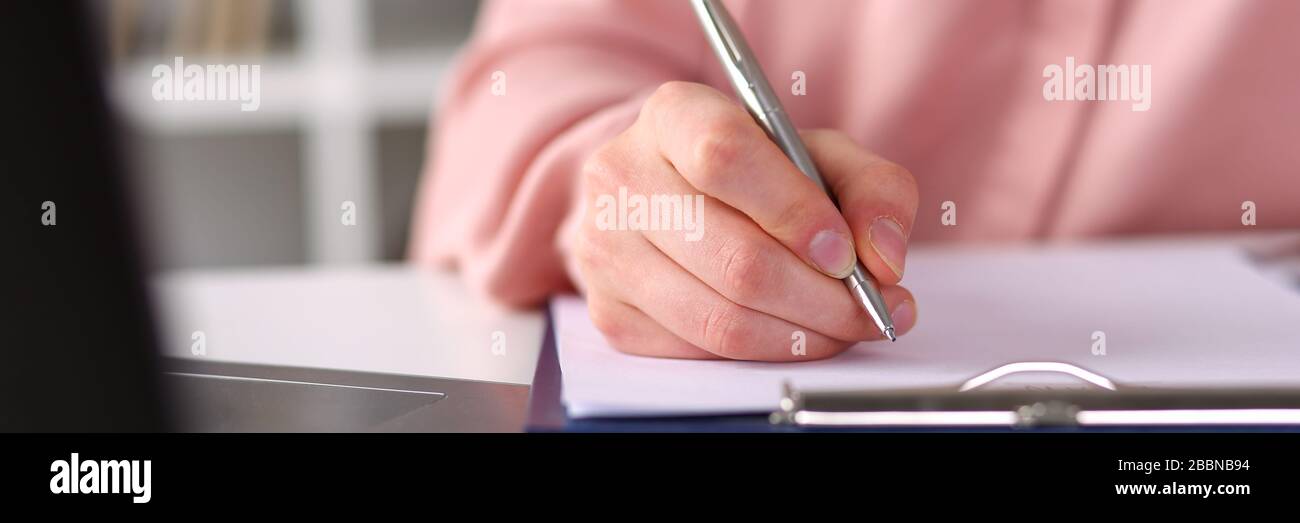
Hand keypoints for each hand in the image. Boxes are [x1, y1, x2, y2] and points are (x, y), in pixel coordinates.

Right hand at [572, 82, 917, 360]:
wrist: (670, 202)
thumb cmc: (756, 176)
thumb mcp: (820, 156)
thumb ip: (873, 189)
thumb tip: (885, 260)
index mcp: (673, 116)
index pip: (725, 157)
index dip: (794, 212)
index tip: (847, 255)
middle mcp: (622, 177)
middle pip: (734, 258)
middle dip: (822, 298)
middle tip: (873, 309)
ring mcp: (604, 249)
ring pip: (720, 319)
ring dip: (801, 336)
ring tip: (845, 326)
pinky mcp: (609, 312)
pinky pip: (700, 353)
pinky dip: (763, 355)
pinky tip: (794, 335)